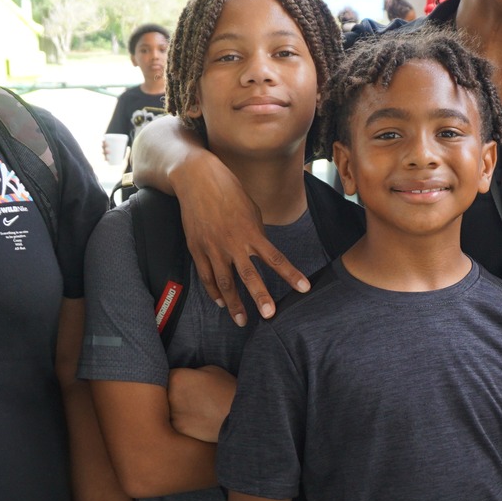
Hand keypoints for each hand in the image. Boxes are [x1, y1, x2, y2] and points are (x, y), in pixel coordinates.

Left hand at [168, 366, 236, 442]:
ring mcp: (171, 413)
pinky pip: (172, 422)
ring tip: (190, 408)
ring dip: (172, 408)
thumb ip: (191, 372)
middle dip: (169, 393)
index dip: (171, 379)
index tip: (179, 382)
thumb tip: (185, 378)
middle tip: (184, 396)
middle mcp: (169, 395)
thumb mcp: (211, 370)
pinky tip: (193, 420)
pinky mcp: (177, 429)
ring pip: (165, 409)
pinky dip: (179, 421)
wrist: (239, 416)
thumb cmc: (227, 390)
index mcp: (176, 377)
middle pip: (161, 393)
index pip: (162, 375)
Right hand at [173, 156, 308, 325]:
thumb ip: (257, 234)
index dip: (290, 274)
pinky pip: (206, 276)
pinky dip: (214, 291)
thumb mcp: (251, 210)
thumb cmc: (229, 191)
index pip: (275, 258)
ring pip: (225, 282)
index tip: (304, 288)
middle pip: (249, 276)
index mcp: (251, 232)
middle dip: (260, 297)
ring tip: (242, 321)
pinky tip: (221, 302)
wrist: (197, 179)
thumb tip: (261, 251)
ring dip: (234, 304)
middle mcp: (233, 243)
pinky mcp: (197, 249)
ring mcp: (213, 248)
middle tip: (269, 315)